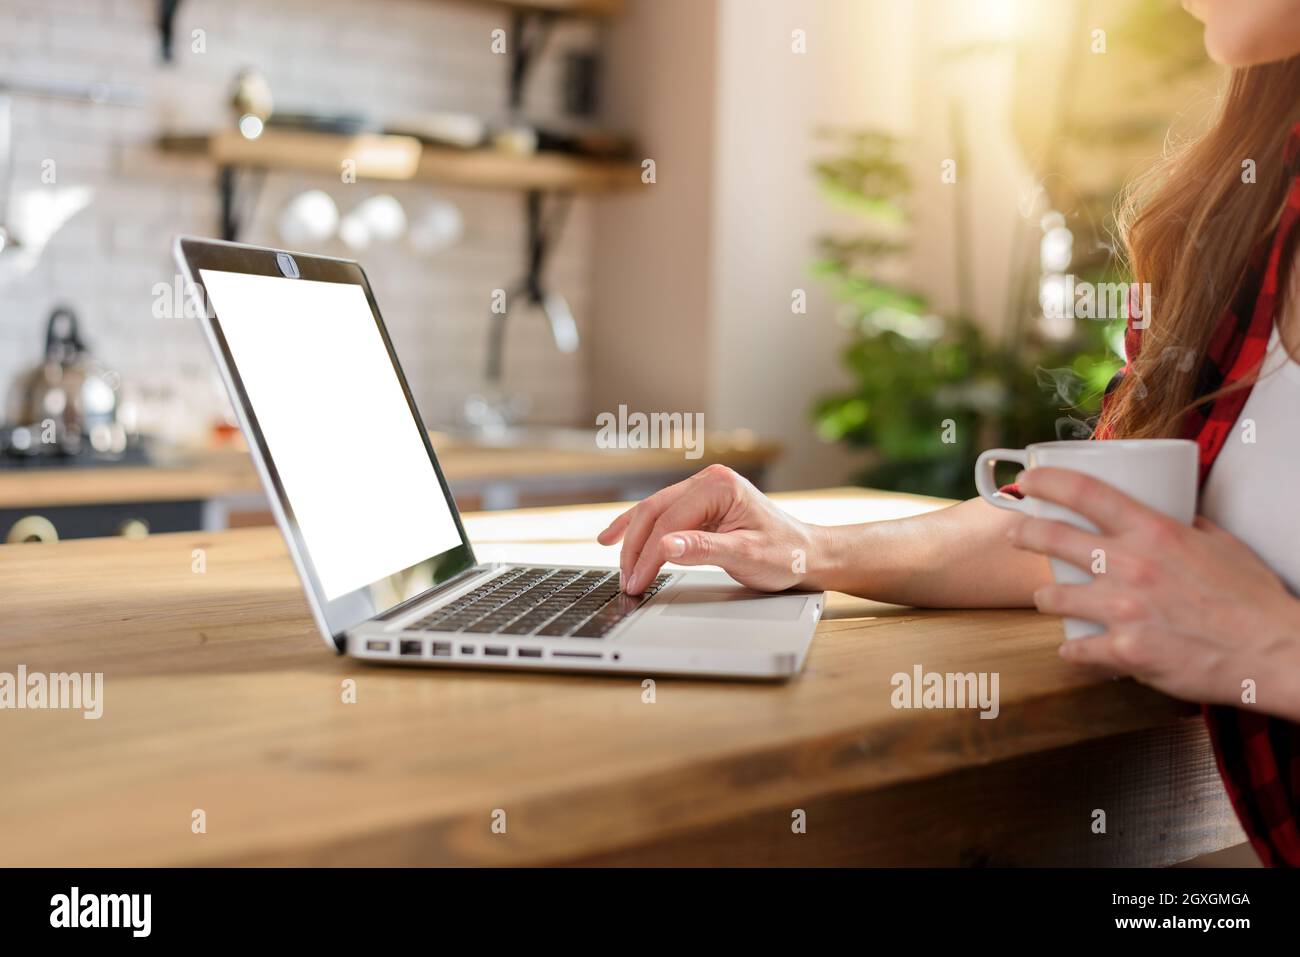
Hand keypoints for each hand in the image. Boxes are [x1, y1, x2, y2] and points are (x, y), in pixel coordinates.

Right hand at [596, 464, 815, 593]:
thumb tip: (665, 546)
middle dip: (635, 548)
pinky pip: (662, 516)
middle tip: (626, 581)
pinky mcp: (700, 505)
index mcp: (719, 485)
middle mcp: (708, 480)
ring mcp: (703, 491)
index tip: (636, 582)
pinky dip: (639, 530)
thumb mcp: (746, 555)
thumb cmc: (785, 554)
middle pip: (654, 512)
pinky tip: (616, 537)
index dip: (647, 554)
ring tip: (618, 567)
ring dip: (633, 540)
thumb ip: (703, 549)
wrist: (807, 554)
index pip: (669, 521)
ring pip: (653, 512)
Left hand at [1008, 466, 1299, 717]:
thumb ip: (1187, 526)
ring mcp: (1124, 609)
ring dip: (1046, 597)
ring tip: (1047, 598)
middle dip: (1025, 533)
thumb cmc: (1252, 598)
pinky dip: (1073, 649)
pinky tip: (1074, 648)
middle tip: (1018, 534)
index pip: (1086, 493)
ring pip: (1053, 597)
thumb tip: (1171, 512)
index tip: (1030, 481)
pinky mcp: (1125, 651)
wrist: (1273, 651)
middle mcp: (1131, 566)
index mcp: (1154, 532)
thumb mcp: (1221, 543)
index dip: (1048, 481)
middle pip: (1052, 538)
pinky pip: (1077, 648)